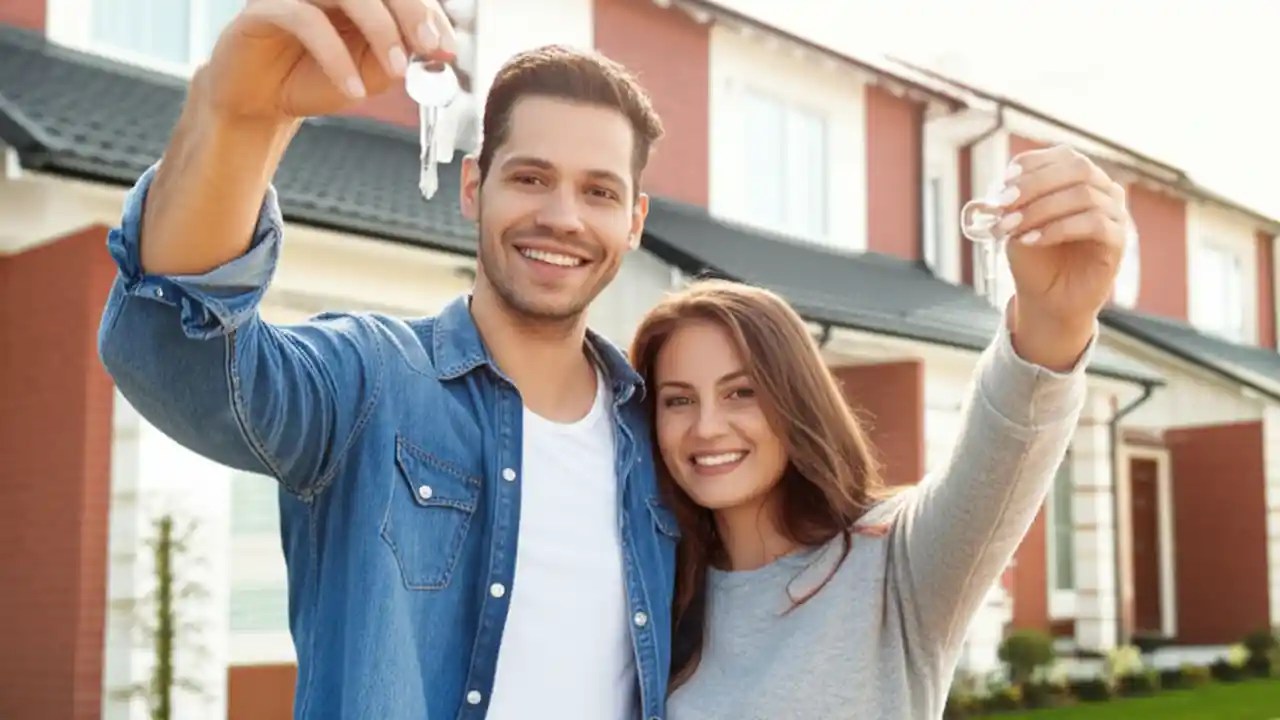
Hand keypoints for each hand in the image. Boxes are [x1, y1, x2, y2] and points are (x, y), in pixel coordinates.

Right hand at [203, 0, 457, 121]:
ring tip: (395, 71)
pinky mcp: (264, 8)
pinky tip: (353, 91)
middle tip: (430, 48)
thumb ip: (398, 54)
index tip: (447, 50)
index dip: (428, 14)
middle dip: (411, 11)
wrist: (261, 103)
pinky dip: (336, 57)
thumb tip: (434, 46)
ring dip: (379, 28)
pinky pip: (305, 20)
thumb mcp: (370, 73)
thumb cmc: (316, 80)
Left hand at [995, 145, 1128, 366]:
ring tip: (1011, 228)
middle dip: (1035, 184)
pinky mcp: (1118, 240)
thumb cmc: (1034, 258)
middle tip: (1004, 203)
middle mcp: (1103, 191)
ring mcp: (1115, 214)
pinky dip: (1058, 228)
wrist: (1048, 299)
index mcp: (1080, 180)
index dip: (1032, 164)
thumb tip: (1004, 186)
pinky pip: (1093, 223)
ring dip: (1040, 209)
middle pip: (1078, 168)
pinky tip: (1032, 240)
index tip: (1003, 182)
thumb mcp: (1017, 224)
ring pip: (1084, 194)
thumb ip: (1015, 202)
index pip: (1064, 155)